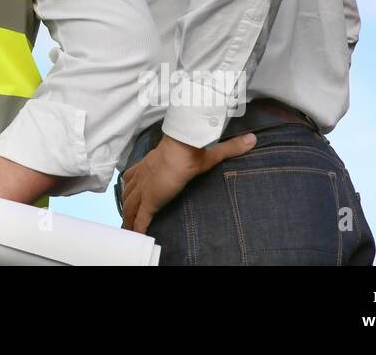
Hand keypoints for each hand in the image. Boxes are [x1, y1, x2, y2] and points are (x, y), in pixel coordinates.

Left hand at [119, 132, 256, 233]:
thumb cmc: (191, 149)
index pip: (136, 173)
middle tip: (125, 212)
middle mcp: (144, 176)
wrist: (183, 149)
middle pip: (129, 192)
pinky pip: (141, 218)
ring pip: (130, 205)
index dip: (132, 182)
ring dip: (128, 215)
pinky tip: (135, 234)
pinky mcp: (150, 200)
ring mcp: (145, 188)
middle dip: (126, 203)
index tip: (129, 187)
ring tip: (126, 225)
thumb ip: (229, 147)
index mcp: (152, 164)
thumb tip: (250, 139)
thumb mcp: (209, 151)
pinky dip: (137, 227)